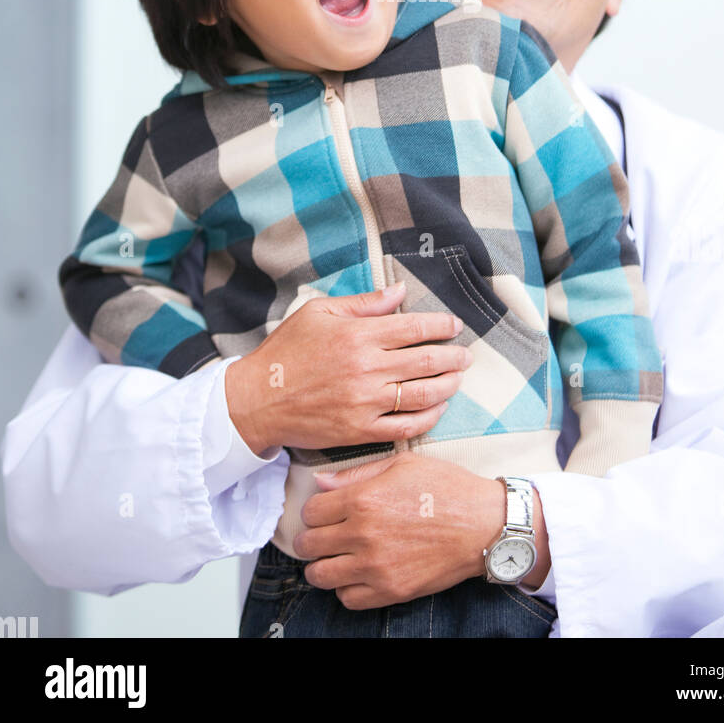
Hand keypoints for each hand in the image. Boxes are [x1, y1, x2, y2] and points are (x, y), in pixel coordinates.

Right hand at [224, 281, 471, 454]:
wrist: (257, 400)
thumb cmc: (285, 351)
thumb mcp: (319, 312)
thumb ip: (364, 303)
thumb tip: (400, 291)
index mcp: (358, 335)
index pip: (414, 328)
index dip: (441, 326)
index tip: (455, 326)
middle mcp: (367, 368)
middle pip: (427, 361)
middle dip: (454, 357)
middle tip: (466, 354)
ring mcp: (365, 403)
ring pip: (424, 395)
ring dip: (449, 385)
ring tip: (458, 378)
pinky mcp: (361, 431)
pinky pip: (407, 427)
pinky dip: (429, 418)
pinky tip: (438, 408)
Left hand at [292, 451, 551, 608]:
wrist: (482, 524)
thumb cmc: (446, 488)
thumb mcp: (402, 465)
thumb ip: (357, 474)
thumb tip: (321, 482)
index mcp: (363, 499)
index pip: (310, 511)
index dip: (314, 511)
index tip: (324, 512)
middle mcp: (363, 535)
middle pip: (308, 545)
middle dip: (312, 539)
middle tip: (324, 536)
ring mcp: (376, 567)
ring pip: (320, 576)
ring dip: (322, 567)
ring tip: (335, 558)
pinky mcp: (391, 591)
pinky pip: (347, 599)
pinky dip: (346, 588)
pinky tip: (357, 574)